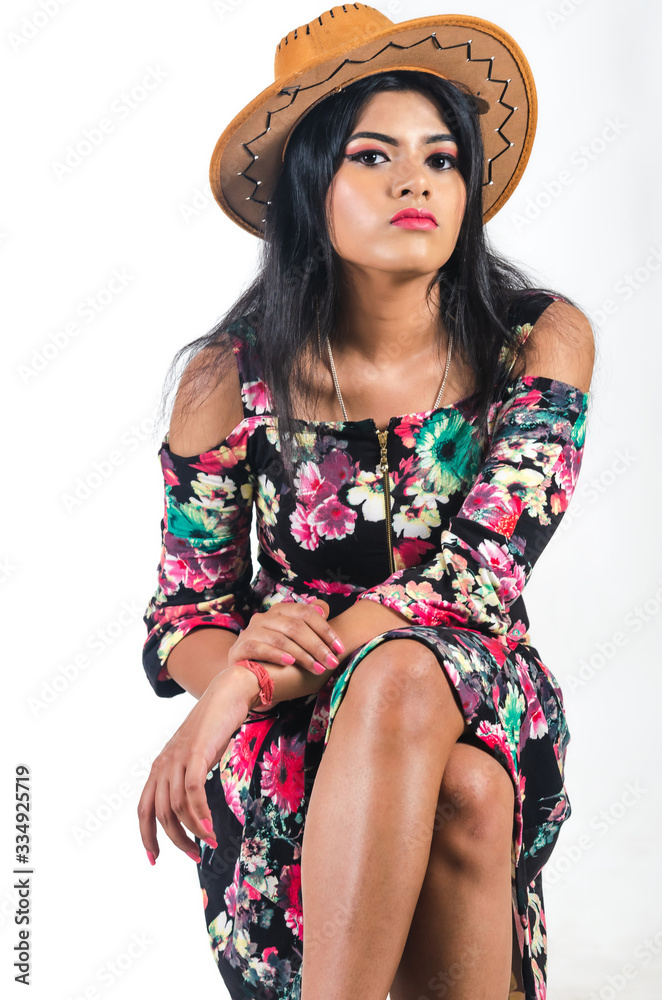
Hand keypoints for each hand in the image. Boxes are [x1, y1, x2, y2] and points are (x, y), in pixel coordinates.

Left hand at [137, 665, 255, 864]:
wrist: (227, 695)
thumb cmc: (214, 728)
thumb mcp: (195, 757)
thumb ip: (188, 779)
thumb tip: (194, 809)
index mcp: (160, 768)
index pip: (144, 810)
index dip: (147, 837)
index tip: (154, 859)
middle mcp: (163, 765)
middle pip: (161, 815)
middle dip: (176, 840)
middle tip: (194, 856)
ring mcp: (178, 759)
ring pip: (177, 807)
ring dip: (194, 831)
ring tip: (210, 841)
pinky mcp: (195, 753)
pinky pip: (192, 792)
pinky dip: (200, 814)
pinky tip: (209, 827)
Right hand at [227, 599, 344, 676]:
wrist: (245, 678)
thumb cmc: (275, 658)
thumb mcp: (293, 639)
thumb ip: (307, 624)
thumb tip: (324, 608)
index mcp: (280, 611)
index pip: (306, 612)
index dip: (325, 630)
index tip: (340, 648)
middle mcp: (264, 617)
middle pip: (295, 626)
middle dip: (317, 646)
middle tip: (332, 662)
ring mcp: (250, 631)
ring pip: (280, 639)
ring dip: (303, 655)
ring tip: (318, 668)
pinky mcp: (239, 647)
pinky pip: (259, 649)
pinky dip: (277, 655)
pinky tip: (291, 664)